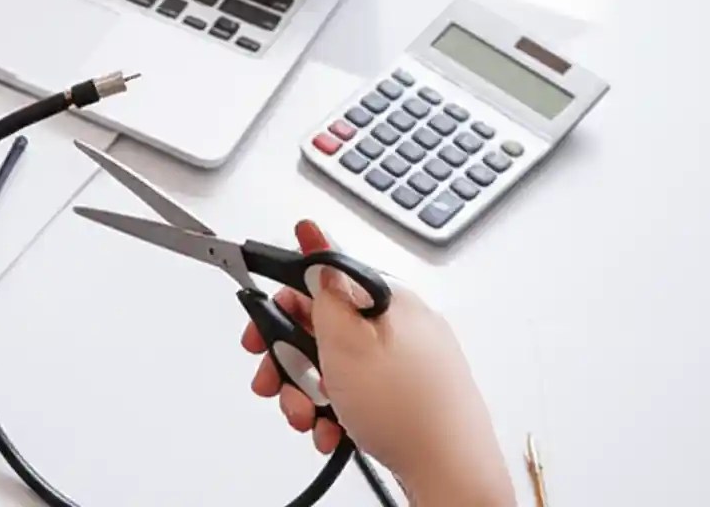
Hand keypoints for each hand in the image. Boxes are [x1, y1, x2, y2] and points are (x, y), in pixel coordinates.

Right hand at [242, 220, 514, 505]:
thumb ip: (323, 287)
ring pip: (333, 366)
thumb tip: (312, 233)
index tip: (257, 332)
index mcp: (386, 299)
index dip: (279, 307)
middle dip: (288, 361)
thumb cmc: (409, 411)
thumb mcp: (347, 340)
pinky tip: (333, 428)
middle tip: (274, 383)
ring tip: (308, 416)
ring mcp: (403, 362)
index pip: (318, 281)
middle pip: (320, 329)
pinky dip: (335, 410)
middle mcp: (397, 325)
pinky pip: (354, 392)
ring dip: (307, 392)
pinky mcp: (405, 394)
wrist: (452, 475)